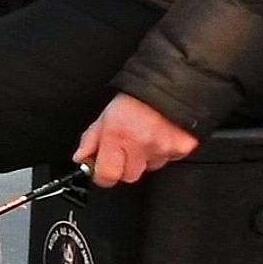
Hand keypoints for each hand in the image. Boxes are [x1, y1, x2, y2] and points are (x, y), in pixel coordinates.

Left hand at [73, 93, 197, 187]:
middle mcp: (140, 145)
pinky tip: (160, 137)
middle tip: (126, 148)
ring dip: (145, 158)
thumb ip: (90, 140)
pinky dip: (163, 152)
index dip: (103, 176)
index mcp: (117, 137)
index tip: (102, 171)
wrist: (168, 87)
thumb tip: (81, 159)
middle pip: (129, 177)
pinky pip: (169, 161)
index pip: (107, 176)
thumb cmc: (134, 100)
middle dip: (124, 166)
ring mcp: (162, 149)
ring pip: (150, 168)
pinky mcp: (181, 149)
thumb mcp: (104, 116)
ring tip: (144, 138)